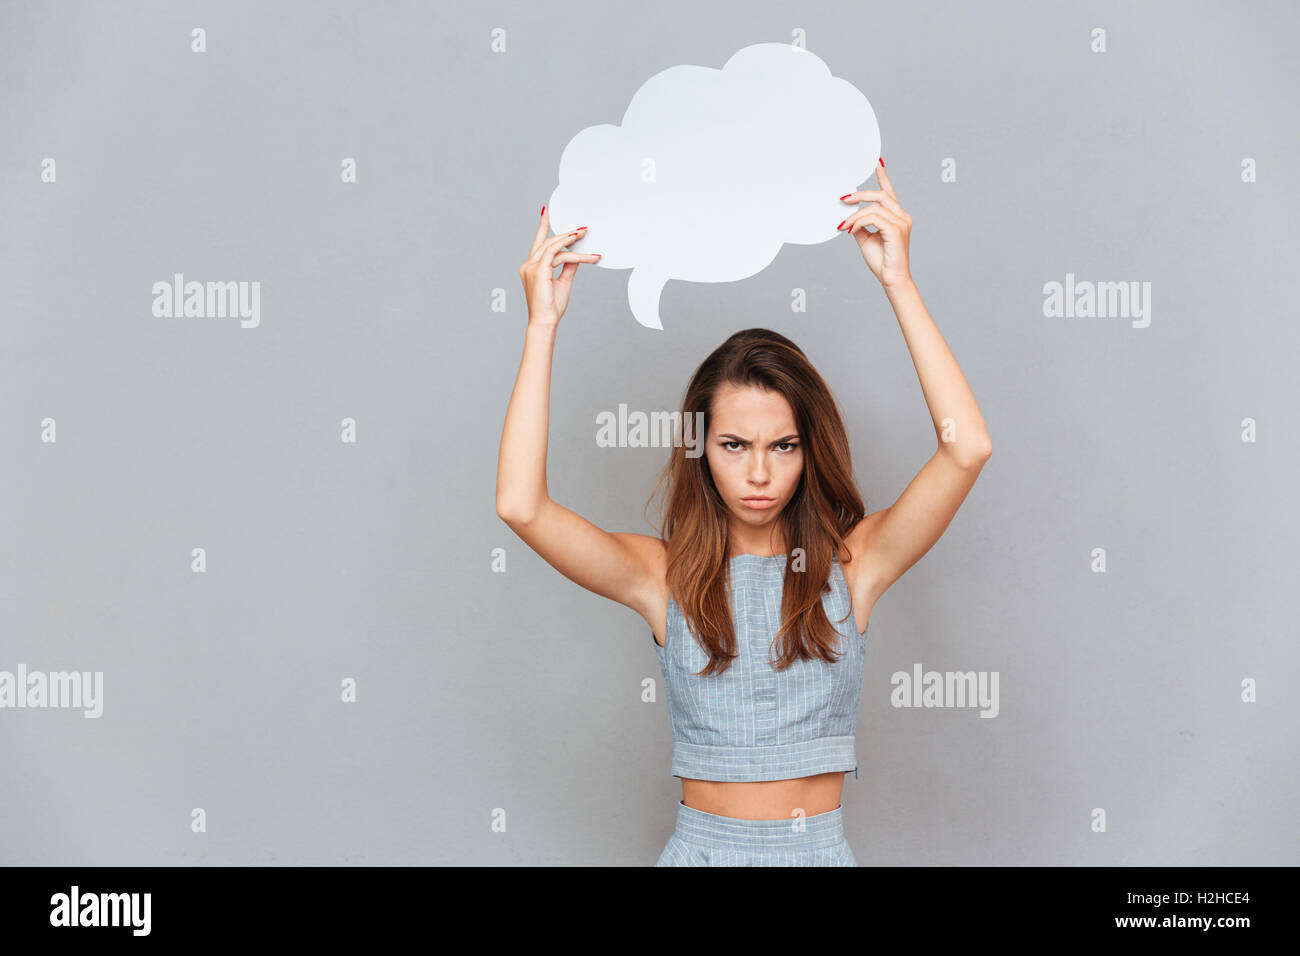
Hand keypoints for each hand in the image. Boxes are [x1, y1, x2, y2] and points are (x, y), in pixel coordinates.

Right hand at [519, 207, 601, 326]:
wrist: (545, 322)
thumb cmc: (551, 307)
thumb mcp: (563, 282)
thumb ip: (568, 267)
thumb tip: (576, 256)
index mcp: (532, 268)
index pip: (538, 243)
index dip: (542, 226)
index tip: (546, 212)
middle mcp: (529, 265)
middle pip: (547, 241)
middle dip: (565, 233)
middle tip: (582, 228)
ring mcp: (531, 267)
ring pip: (554, 246)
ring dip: (571, 240)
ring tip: (585, 235)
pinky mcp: (539, 270)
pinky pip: (556, 254)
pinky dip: (570, 249)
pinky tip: (581, 249)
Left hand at [838, 160, 912, 289]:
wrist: (891, 279)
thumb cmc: (882, 260)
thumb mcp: (865, 239)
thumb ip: (860, 225)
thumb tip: (849, 216)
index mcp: (897, 217)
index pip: (889, 193)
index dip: (883, 177)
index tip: (877, 163)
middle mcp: (902, 216)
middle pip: (880, 195)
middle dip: (859, 195)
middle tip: (843, 199)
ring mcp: (901, 222)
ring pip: (874, 207)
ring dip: (854, 215)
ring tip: (844, 225)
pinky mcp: (896, 230)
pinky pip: (873, 218)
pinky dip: (859, 222)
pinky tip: (850, 230)